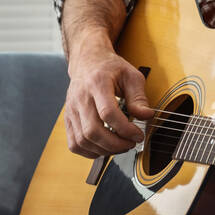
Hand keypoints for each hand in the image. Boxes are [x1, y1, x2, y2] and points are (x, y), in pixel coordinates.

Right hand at [63, 42, 157, 157]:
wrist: (88, 62)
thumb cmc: (110, 69)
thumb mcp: (131, 76)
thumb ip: (139, 97)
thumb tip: (146, 116)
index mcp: (97, 83)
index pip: (108, 113)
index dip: (125, 129)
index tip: (138, 134)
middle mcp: (80, 98)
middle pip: (93, 131)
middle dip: (115, 144)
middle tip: (131, 143)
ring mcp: (71, 110)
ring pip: (83, 140)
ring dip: (105, 150)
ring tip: (121, 145)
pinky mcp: (68, 120)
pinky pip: (75, 144)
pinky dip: (91, 152)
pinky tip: (105, 148)